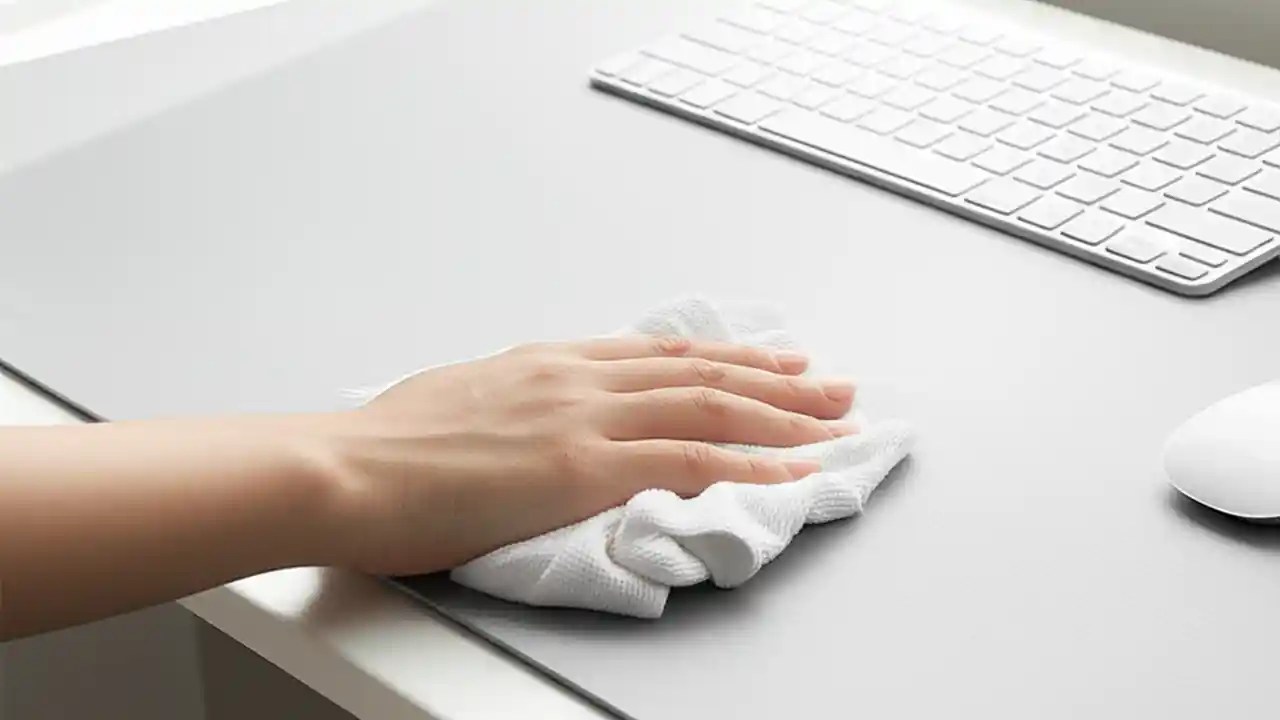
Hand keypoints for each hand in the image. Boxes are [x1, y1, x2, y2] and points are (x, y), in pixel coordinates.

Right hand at [322, 336, 856, 575]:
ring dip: (783, 416)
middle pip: (700, 371)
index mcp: (548, 363)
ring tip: (836, 422)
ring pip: (709, 406)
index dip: (724, 358)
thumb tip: (533, 419)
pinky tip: (790, 469)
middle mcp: (577, 379)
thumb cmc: (384, 447)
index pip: (659, 354)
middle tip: (831, 386)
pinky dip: (750, 464)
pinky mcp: (580, 469)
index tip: (768, 361)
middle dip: (776, 381)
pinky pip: (688, 459)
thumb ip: (515, 404)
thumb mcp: (461, 402)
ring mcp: (583, 420)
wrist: (342, 468)